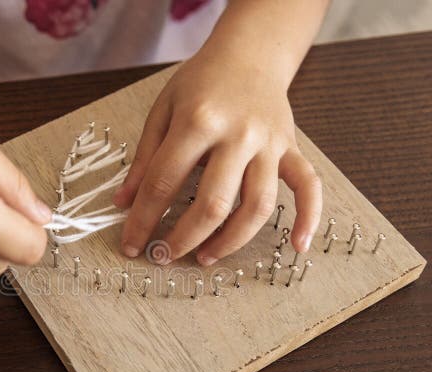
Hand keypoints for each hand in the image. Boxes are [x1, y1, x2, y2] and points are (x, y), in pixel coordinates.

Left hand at [113, 49, 321, 264]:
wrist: (249, 54)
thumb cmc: (201, 84)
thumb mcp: (162, 112)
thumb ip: (143, 160)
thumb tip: (123, 204)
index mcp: (198, 122)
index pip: (163, 182)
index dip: (143, 219)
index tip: (132, 245)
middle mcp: (238, 135)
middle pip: (213, 203)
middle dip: (184, 239)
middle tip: (165, 256)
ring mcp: (269, 144)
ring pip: (258, 206)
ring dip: (230, 241)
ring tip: (205, 258)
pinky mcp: (292, 149)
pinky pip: (308, 187)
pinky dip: (309, 218)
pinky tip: (297, 246)